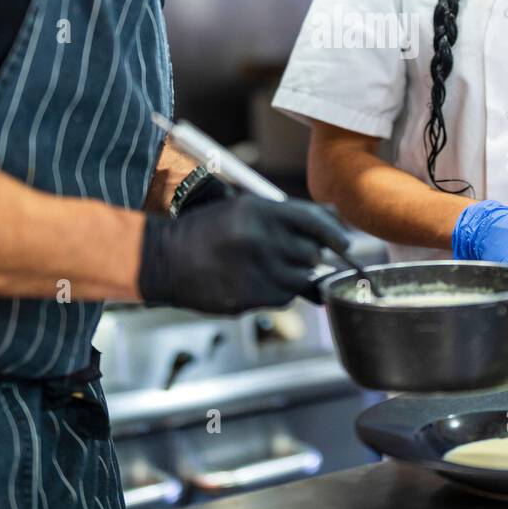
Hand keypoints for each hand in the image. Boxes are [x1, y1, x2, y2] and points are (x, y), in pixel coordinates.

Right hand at [139, 195, 349, 314]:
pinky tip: (256, 281)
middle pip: (312, 254)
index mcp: (259, 212)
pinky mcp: (247, 297)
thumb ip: (287, 216)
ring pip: (301, 279)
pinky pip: (283, 298)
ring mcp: (254, 271)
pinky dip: (278, 292)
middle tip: (288, 254)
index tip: (344, 244)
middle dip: (308, 256)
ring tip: (269, 267)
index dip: (335, 234)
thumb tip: (332, 221)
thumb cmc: (207, 231)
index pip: (315, 222)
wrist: (163, 258)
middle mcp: (261, 240)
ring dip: (294, 276)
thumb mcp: (244, 210)